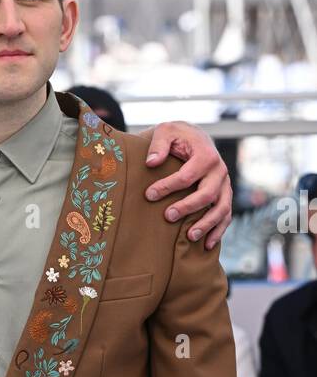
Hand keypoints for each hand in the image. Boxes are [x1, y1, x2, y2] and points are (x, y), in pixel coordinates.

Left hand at [143, 123, 232, 249]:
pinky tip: (207, 245)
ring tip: (189, 237)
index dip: (168, 186)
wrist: (194, 137)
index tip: (149, 195)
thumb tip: (151, 162)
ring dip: (206, 224)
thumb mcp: (166, 131)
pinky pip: (226, 216)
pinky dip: (219, 231)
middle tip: (167, 216)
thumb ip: (158, 144)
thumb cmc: (177, 136)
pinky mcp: (225, 195)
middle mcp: (220, 170)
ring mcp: (225, 185)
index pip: (188, 175)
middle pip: (207, 194)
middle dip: (187, 207)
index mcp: (206, 155)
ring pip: (222, 208)